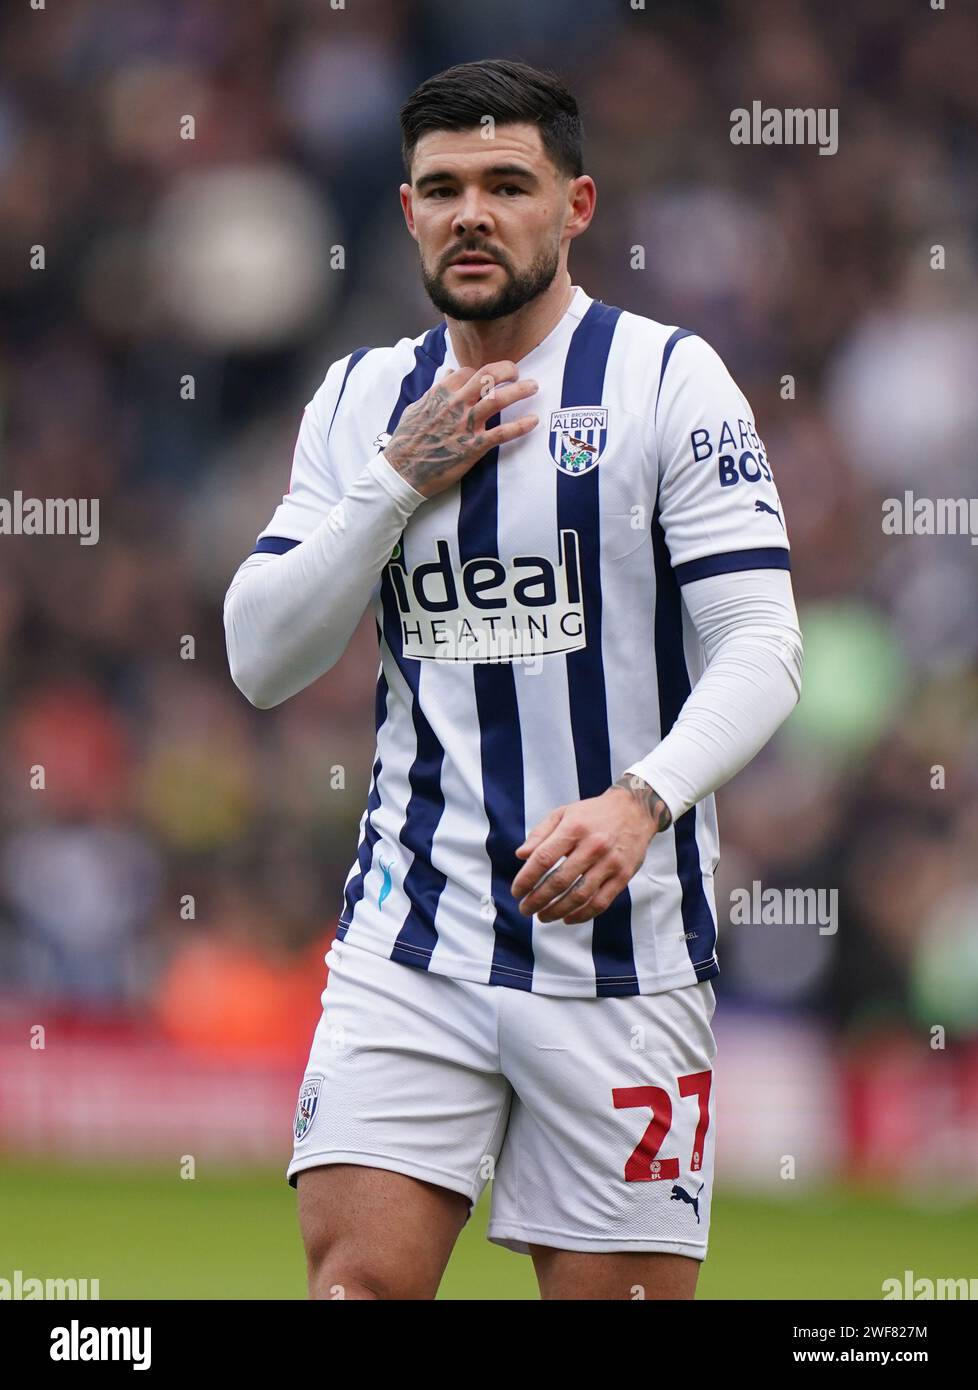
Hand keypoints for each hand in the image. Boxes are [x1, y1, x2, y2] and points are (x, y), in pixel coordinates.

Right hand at [383, 360, 538, 499]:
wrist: (402, 471)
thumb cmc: (407, 440)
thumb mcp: (416, 408)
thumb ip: (435, 390)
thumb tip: (448, 374)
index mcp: (441, 393)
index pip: (468, 371)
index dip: (483, 371)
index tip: (491, 376)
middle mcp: (455, 404)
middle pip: (487, 376)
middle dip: (507, 369)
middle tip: (517, 372)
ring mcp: (465, 425)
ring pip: (498, 399)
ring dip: (520, 390)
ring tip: (533, 387)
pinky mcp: (473, 446)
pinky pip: (502, 433)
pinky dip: (520, 426)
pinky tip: (533, 421)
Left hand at [510, 777, 671, 924]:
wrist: (635, 810)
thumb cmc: (593, 813)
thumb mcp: (563, 813)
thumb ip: (540, 833)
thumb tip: (521, 855)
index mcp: (574, 828)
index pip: (543, 859)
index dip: (526, 879)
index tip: (517, 891)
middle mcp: (593, 846)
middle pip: (559, 881)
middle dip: (538, 900)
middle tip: (525, 909)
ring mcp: (610, 863)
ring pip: (579, 896)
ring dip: (557, 911)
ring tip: (542, 916)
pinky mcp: (623, 876)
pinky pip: (601, 902)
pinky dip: (582, 915)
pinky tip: (567, 918)